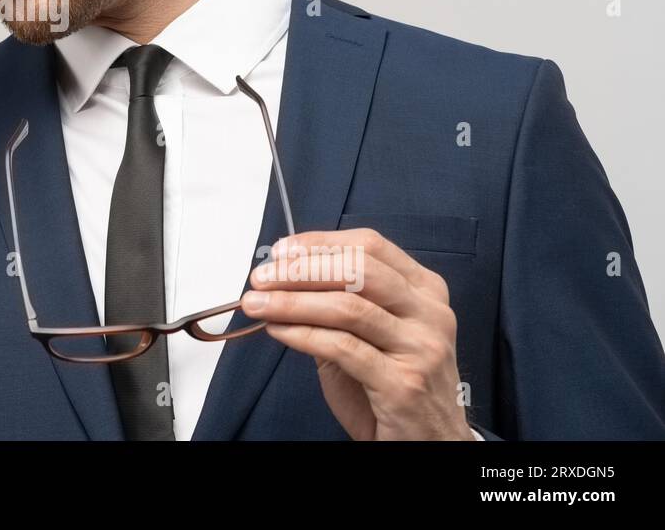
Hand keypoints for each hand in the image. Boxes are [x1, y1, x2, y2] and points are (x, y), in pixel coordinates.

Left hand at [240, 227, 474, 440]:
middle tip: (262, 278)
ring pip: (348, 307)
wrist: (429, 443)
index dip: (319, 243)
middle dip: (301, 270)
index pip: (369, 246)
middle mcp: (429, 313)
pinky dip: (302, 334)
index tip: (281, 251)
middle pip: (358, 270)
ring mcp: (421, 347)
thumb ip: (338, 304)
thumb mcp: (371, 335)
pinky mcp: (404, 384)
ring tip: (258, 304)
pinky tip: (279, 331)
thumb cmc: (395, 386)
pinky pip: (343, 347)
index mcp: (424, 291)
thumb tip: (282, 279)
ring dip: (292, 302)